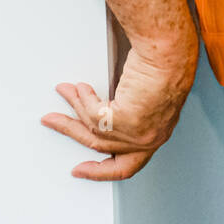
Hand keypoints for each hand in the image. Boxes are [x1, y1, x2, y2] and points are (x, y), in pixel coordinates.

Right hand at [40, 41, 196, 180]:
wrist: (169, 52)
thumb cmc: (165, 65)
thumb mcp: (148, 98)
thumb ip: (130, 113)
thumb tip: (100, 113)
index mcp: (155, 136)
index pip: (127, 166)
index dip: (101, 171)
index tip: (82, 168)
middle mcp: (148, 141)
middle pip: (101, 146)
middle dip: (72, 132)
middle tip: (53, 121)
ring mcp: (138, 133)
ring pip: (94, 129)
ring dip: (75, 107)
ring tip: (66, 90)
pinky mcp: (127, 120)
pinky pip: (95, 114)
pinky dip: (84, 99)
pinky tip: (82, 87)